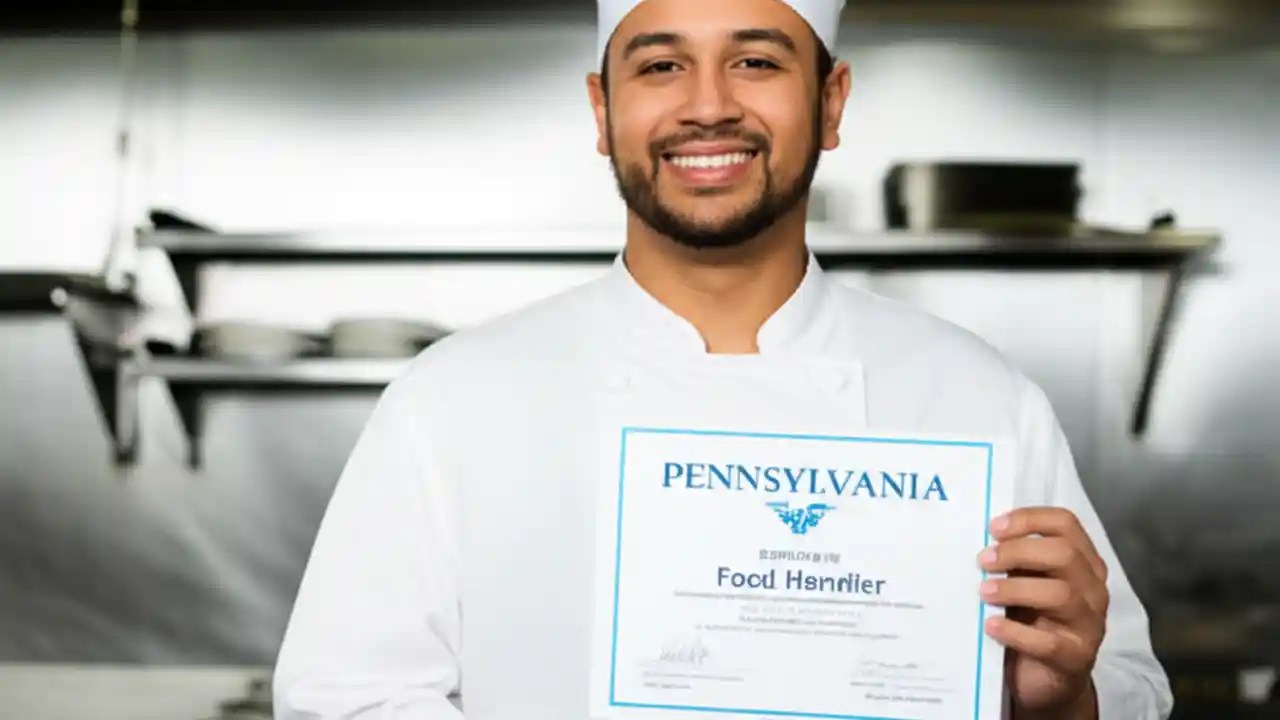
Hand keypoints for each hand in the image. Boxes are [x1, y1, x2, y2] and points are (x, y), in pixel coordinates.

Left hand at [978, 508, 1107, 719]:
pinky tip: (991, 626)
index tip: (992, 528)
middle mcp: (1092, 589)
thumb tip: (977, 539)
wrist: (1043, 679)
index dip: (1029, 519)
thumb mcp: (1023, 583)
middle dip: (1019, 552)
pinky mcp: (1076, 659)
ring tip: (984, 592)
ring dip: (1015, 589)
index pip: (1065, 524)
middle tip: (983, 561)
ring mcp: (1089, 625)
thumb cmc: (1030, 620)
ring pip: (1061, 594)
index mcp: (1081, 562)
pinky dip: (1015, 632)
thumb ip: (1012, 561)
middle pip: (1064, 554)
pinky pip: (1048, 642)